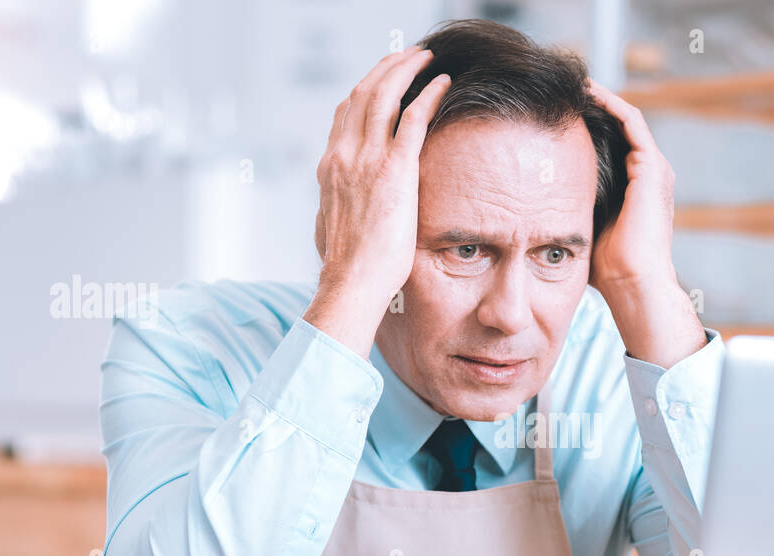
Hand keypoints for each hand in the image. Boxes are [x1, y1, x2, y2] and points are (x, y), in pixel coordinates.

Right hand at [305, 47, 450, 357]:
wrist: (352, 282)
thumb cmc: (348, 268)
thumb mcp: (333, 227)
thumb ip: (337, 207)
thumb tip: (337, 211)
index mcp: (330, 166)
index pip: (344, 113)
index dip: (364, 89)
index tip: (382, 79)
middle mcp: (343, 154)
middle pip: (362, 93)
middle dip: (386, 68)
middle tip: (407, 56)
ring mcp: (367, 159)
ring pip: (385, 95)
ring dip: (406, 69)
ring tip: (425, 58)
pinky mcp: (394, 170)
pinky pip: (413, 118)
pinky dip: (427, 95)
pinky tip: (443, 84)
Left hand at [584, 78, 705, 368]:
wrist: (633, 283)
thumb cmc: (606, 270)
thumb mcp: (582, 229)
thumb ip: (570, 212)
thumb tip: (530, 207)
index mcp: (634, 190)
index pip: (610, 147)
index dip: (584, 129)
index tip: (555, 117)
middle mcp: (647, 175)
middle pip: (618, 128)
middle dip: (592, 108)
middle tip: (561, 92)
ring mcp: (652, 169)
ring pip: (625, 118)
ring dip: (600, 99)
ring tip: (572, 84)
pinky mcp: (651, 167)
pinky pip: (631, 121)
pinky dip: (610, 104)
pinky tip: (587, 92)